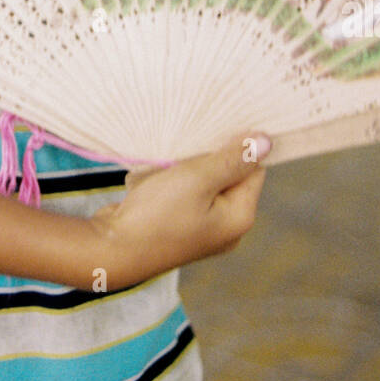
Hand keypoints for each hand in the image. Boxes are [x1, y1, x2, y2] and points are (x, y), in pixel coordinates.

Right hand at [90, 134, 269, 288]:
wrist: (112, 249)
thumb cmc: (157, 215)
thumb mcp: (197, 179)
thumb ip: (232, 159)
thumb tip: (267, 141)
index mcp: (240, 217)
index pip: (254, 169)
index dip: (238, 147)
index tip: (214, 132)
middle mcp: (226, 227)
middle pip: (230, 175)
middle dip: (209, 157)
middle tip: (188, 149)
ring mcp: (202, 228)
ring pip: (205, 182)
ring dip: (188, 167)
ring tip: (168, 166)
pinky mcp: (180, 226)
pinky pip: (186, 193)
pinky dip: (173, 181)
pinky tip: (156, 179)